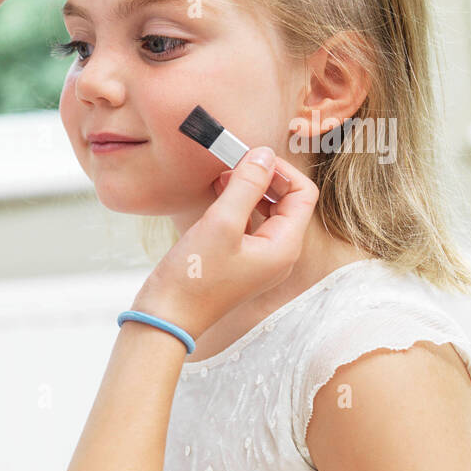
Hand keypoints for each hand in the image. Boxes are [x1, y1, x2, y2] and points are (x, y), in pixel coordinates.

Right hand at [133, 147, 318, 341]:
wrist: (167, 317)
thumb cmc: (194, 277)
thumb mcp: (220, 223)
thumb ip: (246, 185)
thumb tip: (263, 153)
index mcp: (284, 247)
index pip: (303, 194)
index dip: (281, 171)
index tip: (251, 159)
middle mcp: (278, 254)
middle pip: (286, 202)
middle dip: (263, 178)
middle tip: (233, 164)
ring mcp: (258, 259)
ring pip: (265, 212)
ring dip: (248, 190)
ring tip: (221, 179)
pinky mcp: (238, 261)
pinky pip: (248, 225)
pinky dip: (235, 206)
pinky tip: (215, 197)